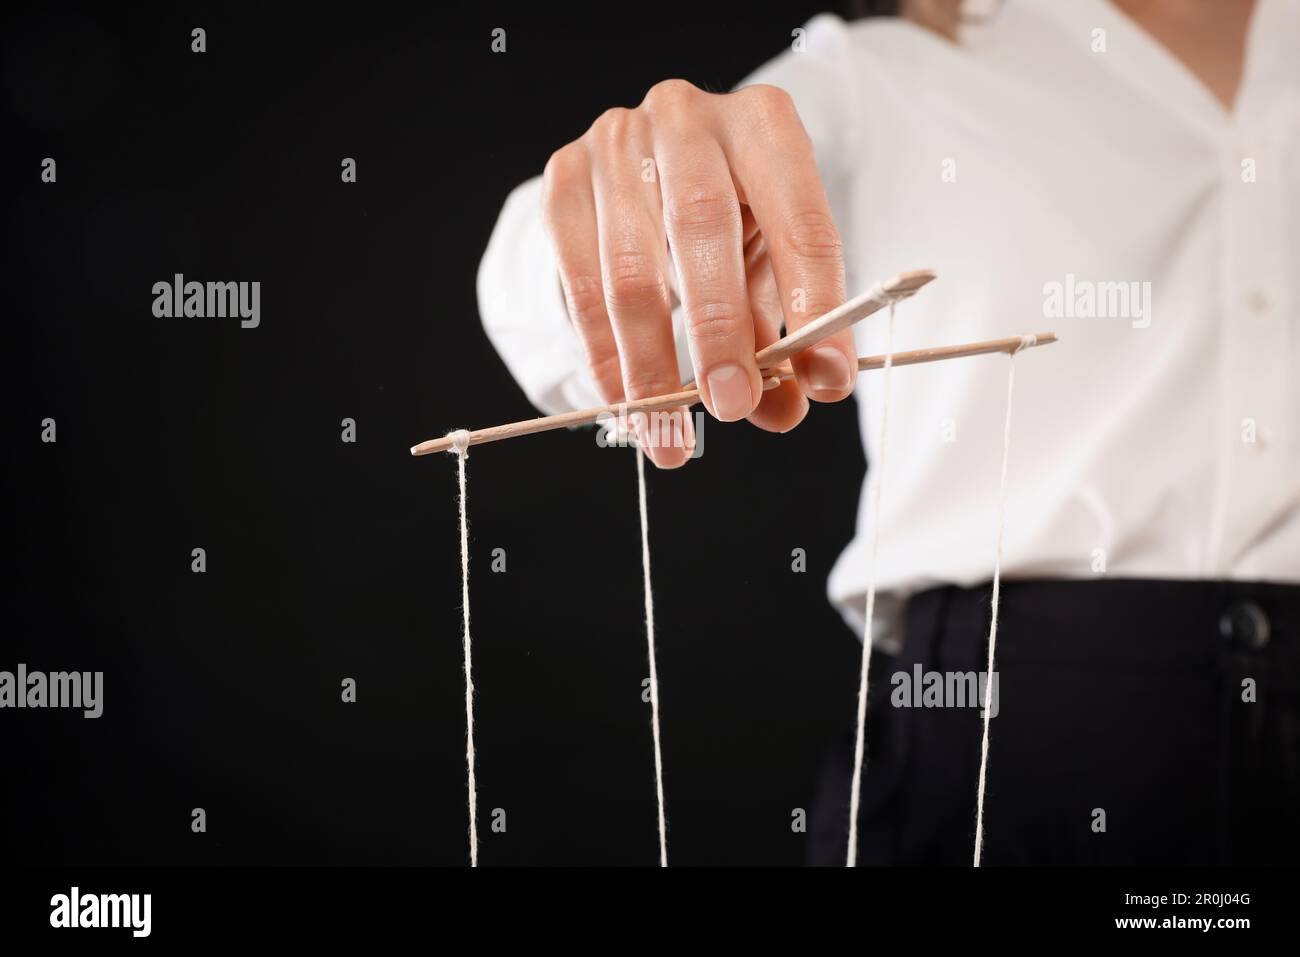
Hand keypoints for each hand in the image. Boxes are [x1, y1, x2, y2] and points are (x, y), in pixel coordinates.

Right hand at [541, 79, 854, 467]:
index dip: (817, 305)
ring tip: (669, 437)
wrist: (648, 164)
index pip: (800, 219)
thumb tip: (784, 410)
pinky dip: (603, 356)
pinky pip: (578, 283)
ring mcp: (616, 143)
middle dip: (720, 332)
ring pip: (630, 267)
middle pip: (701, 226)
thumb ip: (781, 335)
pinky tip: (624, 406)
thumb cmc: (728, 221)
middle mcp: (687, 118)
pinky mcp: (564, 180)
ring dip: (651, 365)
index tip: (826, 381)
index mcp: (763, 124)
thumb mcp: (769, 267)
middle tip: (733, 407)